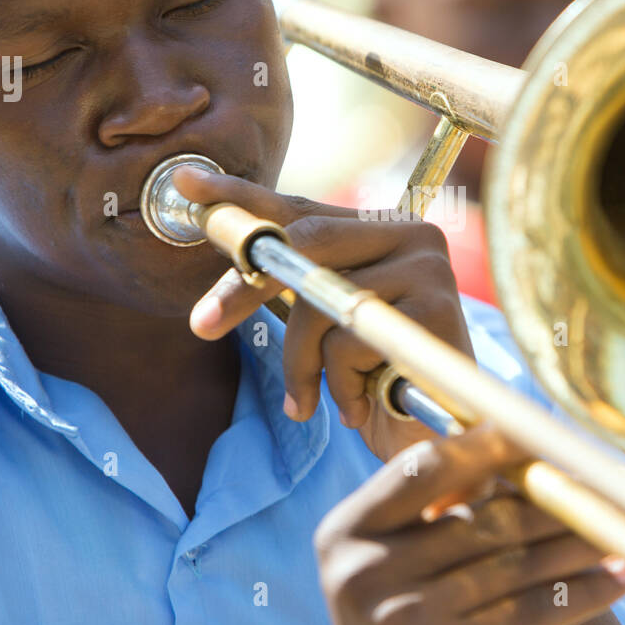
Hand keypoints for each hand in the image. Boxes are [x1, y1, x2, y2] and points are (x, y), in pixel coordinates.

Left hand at [173, 166, 471, 461]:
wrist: (435, 441)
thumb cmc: (374, 379)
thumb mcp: (326, 322)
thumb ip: (293, 280)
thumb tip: (225, 239)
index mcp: (384, 229)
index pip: (302, 205)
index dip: (241, 197)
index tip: (185, 183)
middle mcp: (414, 234)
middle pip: (304, 243)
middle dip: (244, 288)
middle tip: (202, 324)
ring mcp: (430, 270)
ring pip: (321, 301)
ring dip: (303, 364)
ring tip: (316, 396)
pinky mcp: (438, 311)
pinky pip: (349, 342)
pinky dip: (340, 385)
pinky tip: (365, 403)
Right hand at [315, 425, 624, 624]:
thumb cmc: (395, 598)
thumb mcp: (391, 546)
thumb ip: (434, 501)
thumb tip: (516, 439)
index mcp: (347, 528)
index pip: (427, 467)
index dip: (490, 443)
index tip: (544, 427)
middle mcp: (366, 573)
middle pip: (481, 520)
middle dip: (553, 498)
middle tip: (607, 481)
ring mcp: (405, 620)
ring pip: (514, 567)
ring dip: (578, 542)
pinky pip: (529, 616)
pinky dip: (581, 593)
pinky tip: (618, 575)